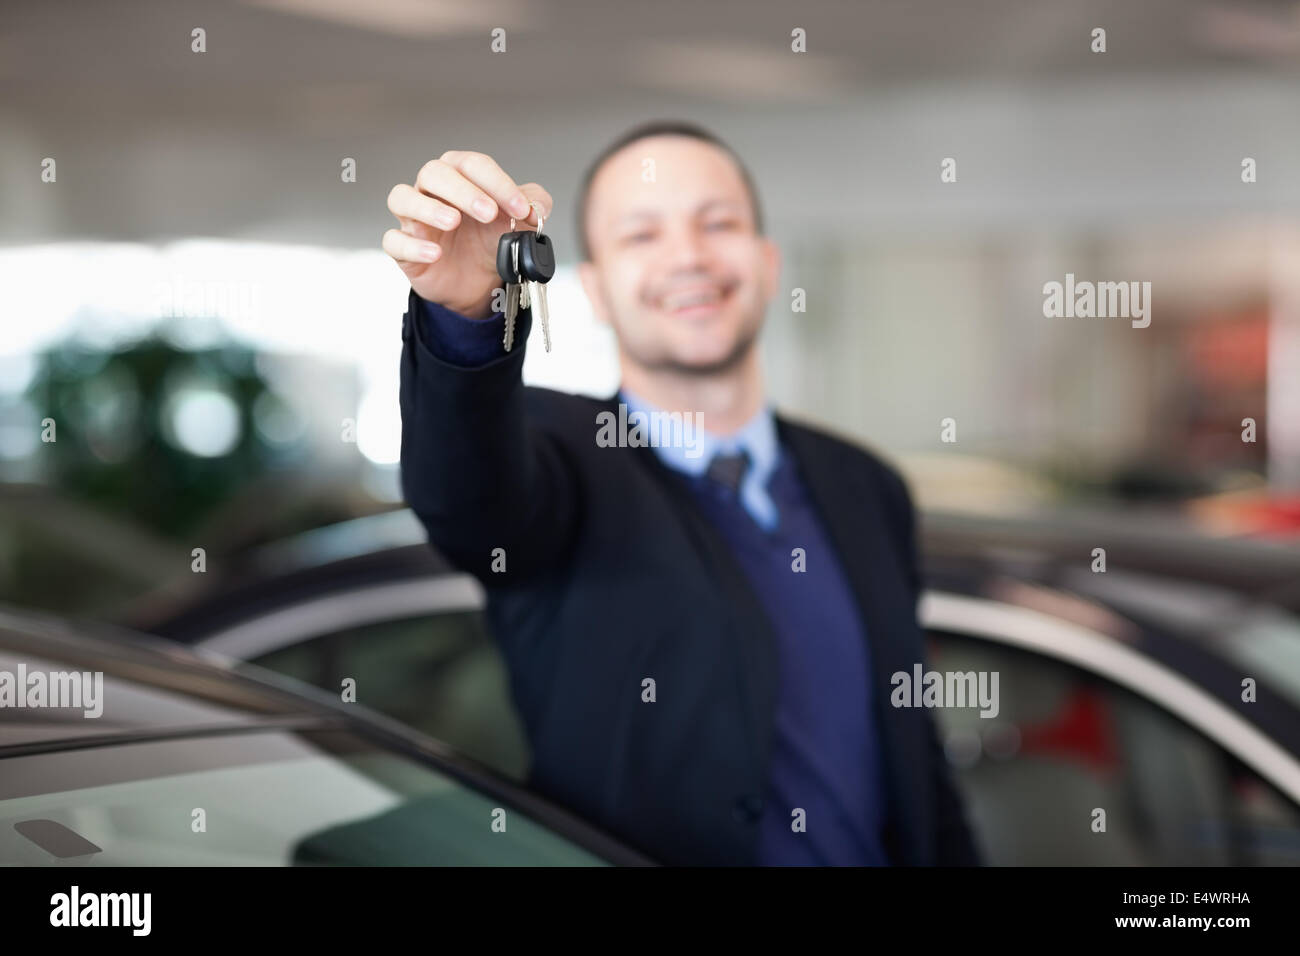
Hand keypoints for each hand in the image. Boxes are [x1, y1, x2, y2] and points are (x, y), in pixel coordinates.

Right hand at [384, 151, 553, 317]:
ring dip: (428, 207)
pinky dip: (412, 246)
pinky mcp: (404, 248)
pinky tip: (435, 253)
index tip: (520, 208)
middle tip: (488, 213)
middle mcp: (432, 191)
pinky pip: (394, 241)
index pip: (472, 164)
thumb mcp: (520, 221)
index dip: (497, 183)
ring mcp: (414, 219)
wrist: (479, 281)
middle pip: (433, 173)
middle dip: (463, 190)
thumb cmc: (490, 240)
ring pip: (402, 198)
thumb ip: (535, 205)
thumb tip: (534, 207)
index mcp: (461, 176)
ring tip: (453, 221)